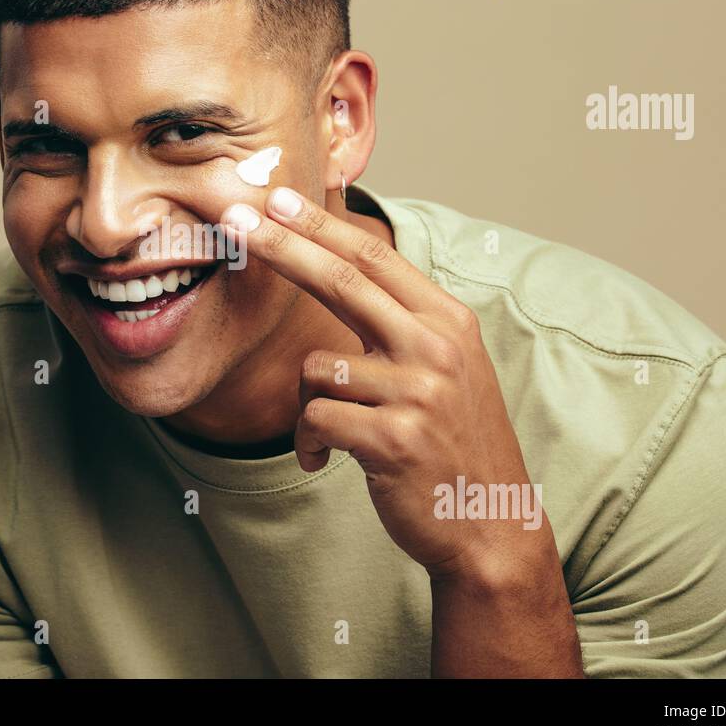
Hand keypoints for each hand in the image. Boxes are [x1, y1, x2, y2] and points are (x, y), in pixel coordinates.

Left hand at [221, 186, 545, 585]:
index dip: (320, 226)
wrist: (490, 525)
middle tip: (235, 220)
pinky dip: (310, 442)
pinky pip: (315, 419)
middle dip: (282, 247)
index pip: (374, 258)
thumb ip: (402, 323)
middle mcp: (437, 347)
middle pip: (342, 281)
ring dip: (307, 404)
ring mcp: (417, 391)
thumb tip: (342, 270)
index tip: (278, 200)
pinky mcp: (392, 438)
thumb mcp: (445, 369)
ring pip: (316, 367)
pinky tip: (328, 461)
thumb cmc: (452, 444)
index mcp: (448, 321)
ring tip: (331, 434)